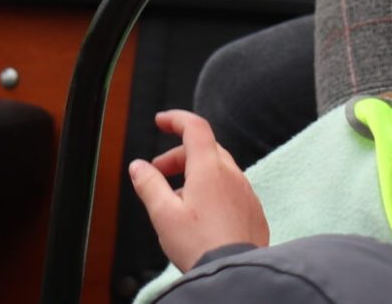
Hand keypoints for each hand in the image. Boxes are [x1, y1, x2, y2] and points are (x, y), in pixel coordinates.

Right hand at [127, 110, 269, 272]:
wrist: (234, 272)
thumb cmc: (199, 245)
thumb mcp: (163, 215)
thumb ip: (149, 185)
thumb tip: (138, 166)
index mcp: (209, 169)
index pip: (195, 127)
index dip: (176, 119)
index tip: (161, 121)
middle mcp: (232, 174)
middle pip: (205, 149)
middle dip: (179, 154)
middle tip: (159, 171)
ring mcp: (246, 191)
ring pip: (219, 169)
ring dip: (195, 173)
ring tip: (176, 198)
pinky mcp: (253, 209)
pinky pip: (231, 188)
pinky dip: (213, 189)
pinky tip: (201, 214)